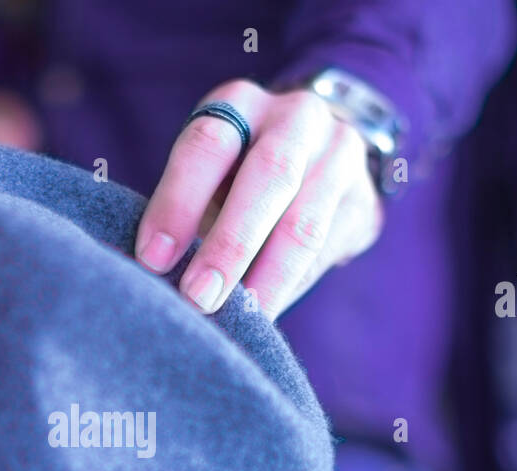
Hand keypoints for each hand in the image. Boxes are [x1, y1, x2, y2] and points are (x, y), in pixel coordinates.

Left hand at [136, 78, 382, 318]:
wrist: (320, 152)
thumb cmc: (238, 172)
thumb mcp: (208, 169)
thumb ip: (185, 208)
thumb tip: (151, 274)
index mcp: (241, 103)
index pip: (208, 144)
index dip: (177, 203)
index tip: (152, 259)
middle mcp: (297, 118)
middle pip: (269, 176)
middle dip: (230, 245)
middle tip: (198, 298)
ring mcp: (340, 156)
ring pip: (306, 224)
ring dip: (267, 280)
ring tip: (239, 321)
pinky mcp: (364, 201)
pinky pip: (325, 253)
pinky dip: (290, 288)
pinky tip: (265, 314)